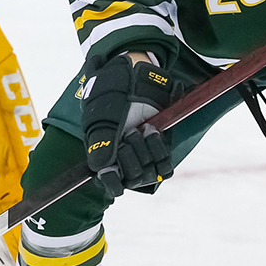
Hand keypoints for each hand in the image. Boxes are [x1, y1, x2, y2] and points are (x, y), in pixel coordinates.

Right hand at [80, 53, 174, 197]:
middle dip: (130, 155)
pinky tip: (154, 133)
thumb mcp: (101, 118)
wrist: (134, 80)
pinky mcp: (160, 152)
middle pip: (132, 178)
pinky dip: (161, 152)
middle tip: (129, 132)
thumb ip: (100, 144)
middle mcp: (124, 162)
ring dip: (147, 151)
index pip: (111, 184)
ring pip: (149, 174)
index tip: (113, 171)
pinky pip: (165, 168)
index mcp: (105, 158)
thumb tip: (103, 170)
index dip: (113, 182)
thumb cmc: (112, 98)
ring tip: (144, 128)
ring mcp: (144, 157)